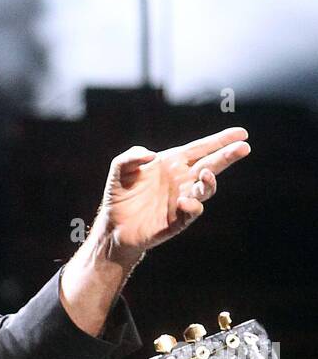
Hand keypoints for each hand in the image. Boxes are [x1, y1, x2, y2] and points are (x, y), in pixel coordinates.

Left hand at [97, 126, 250, 257]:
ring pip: (205, 189)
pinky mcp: (177, 220)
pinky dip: (192, 206)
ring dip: (209, 181)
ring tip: (205, 175)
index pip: (202, 148)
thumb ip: (130, 156)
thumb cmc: (120, 195)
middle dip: (228, 155)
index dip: (221, 140)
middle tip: (244, 148)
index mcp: (173, 163)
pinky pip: (191, 212)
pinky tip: (184, 201)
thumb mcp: (120, 169)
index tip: (242, 133)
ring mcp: (182, 199)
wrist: (114, 226)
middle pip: (211, 165)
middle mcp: (182, 179)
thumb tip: (151, 156)